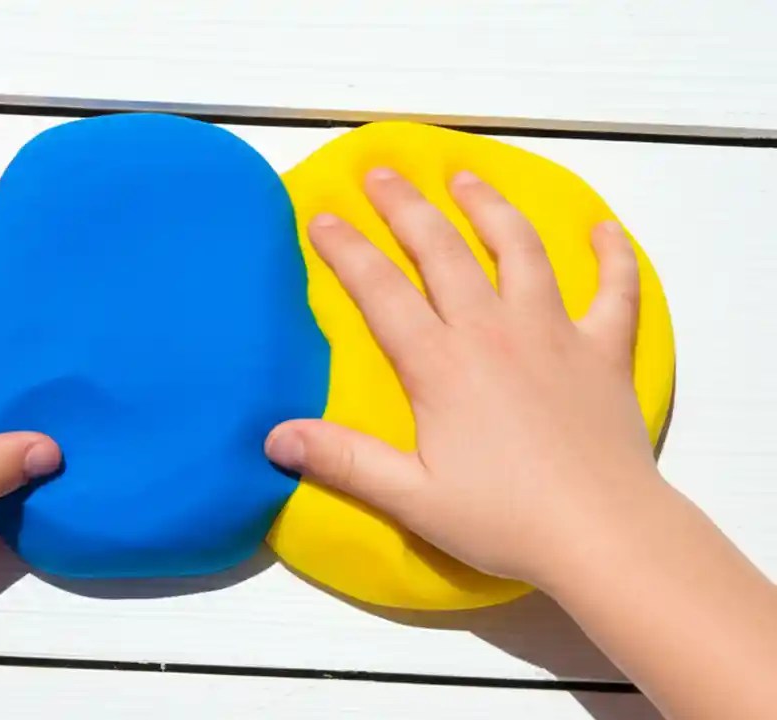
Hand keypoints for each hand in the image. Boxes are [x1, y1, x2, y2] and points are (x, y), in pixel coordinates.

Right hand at [265, 167, 661, 586]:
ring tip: (467, 178)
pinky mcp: (603, 351)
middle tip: (382, 173)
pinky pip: (615, 289)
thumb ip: (343, 460)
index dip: (347, 250)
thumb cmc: (504, 520)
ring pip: (520, 249)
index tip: (322, 216)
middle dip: (407, 206)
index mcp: (441, 364)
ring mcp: (554, 334)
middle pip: (444, 251)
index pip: (381, 291)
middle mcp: (494, 332)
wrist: (603, 534)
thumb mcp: (410, 497)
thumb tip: (274, 438)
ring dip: (490, 207)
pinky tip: (603, 230)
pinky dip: (612, 255)